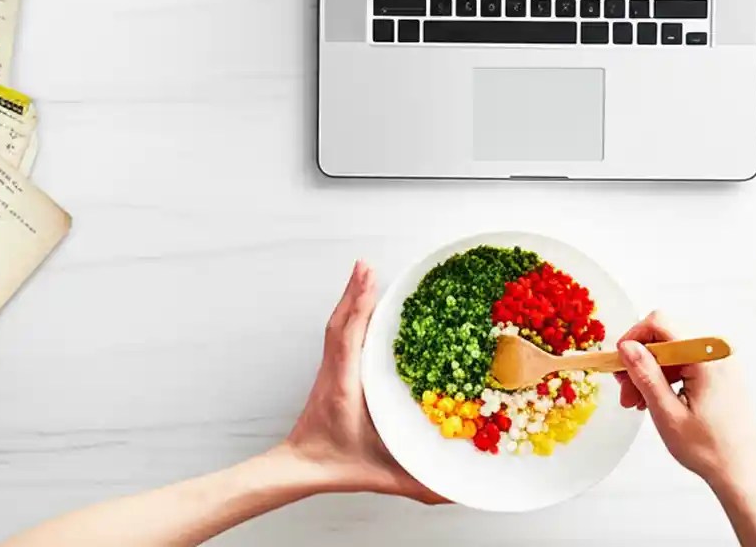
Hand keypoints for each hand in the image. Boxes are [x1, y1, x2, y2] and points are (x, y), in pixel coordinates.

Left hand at [284, 261, 445, 503]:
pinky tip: (363, 303)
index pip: (347, 337)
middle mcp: (334, 372)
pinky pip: (339, 334)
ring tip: (366, 272)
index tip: (369, 277)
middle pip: (341, 322)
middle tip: (369, 265)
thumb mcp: (382, 476)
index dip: (359, 305)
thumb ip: (419, 483)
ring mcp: (330, 370)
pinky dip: (351, 313)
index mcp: (344, 388)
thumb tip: (455, 490)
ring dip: (352, 298)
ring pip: (338, 325)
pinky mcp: (332, 372)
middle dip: (357, 291)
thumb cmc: (336, 467)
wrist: (300, 468)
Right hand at [614, 311, 755, 487]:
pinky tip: (656, 399)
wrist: (742, 470)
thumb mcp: (667, 412)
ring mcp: (721, 360)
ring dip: (650, 371)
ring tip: (638, 402)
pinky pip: (686, 361)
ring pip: (672, 350)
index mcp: (706, 357)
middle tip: (626, 392)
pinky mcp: (721, 371)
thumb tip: (626, 347)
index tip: (618, 363)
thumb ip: (646, 374)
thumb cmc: (709, 448)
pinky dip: (666, 376)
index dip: (633, 338)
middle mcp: (717, 351)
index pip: (659, 323)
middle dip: (639, 361)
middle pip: (664, 336)